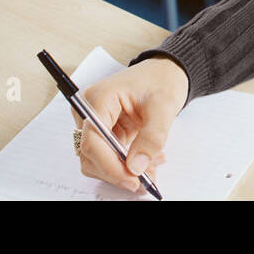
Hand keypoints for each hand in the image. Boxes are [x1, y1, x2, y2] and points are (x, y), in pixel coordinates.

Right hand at [75, 57, 188, 192]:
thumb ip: (152, 137)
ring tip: (153, 166)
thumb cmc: (162, 81)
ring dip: (124, 171)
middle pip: (91, 155)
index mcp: (98, 98)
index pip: (92, 141)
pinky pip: (108, 158)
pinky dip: (127, 165)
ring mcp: (94, 123)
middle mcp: (89, 111)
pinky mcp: (103, 133)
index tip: (133, 179)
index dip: (109, 165)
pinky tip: (149, 160)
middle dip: (118, 171)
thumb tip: (136, 168)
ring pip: (98, 161)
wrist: (164, 73)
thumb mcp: (164, 106)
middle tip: (147, 180)